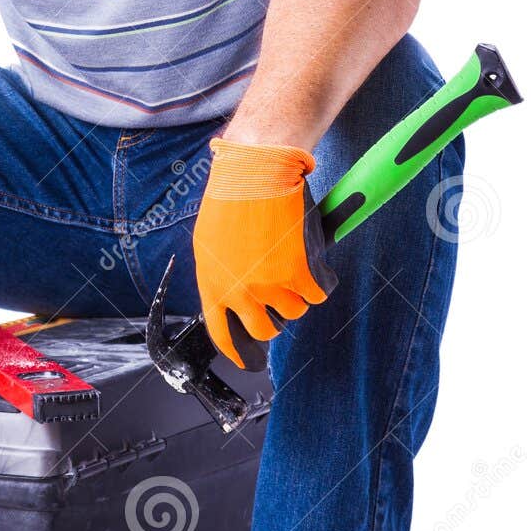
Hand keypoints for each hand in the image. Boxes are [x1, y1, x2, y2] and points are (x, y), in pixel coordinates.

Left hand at [192, 138, 337, 370]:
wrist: (257, 170)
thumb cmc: (232, 197)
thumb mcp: (210, 241)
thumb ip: (222, 273)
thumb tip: (235, 296)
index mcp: (213, 284)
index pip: (223, 334)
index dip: (238, 351)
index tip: (248, 359)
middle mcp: (240, 291)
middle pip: (265, 329)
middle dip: (276, 317)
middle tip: (281, 295)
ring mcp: (270, 285)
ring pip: (296, 310)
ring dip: (298, 290)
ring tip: (292, 259)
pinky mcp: (299, 274)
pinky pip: (318, 293)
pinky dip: (319, 277)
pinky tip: (310, 254)